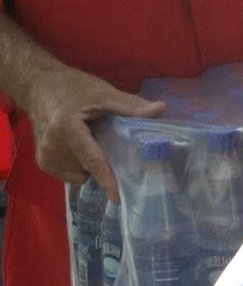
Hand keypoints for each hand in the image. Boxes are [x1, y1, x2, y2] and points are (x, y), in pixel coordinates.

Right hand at [25, 64, 163, 200]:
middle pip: (90, 168)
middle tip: (105, 138)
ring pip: (82, 173)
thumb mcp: (103, 93)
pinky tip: (77, 146)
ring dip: (90, 161)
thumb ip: (131, 105)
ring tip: (87, 138)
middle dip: (105, 159)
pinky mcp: (44, 164)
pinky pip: (72, 173)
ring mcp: (46, 158)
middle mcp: (53, 148)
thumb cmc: (71, 87)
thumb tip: (161, 109)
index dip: (107, 180)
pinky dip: (80, 163)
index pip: (92, 160)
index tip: (118, 199)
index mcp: (66, 129)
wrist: (38, 86)